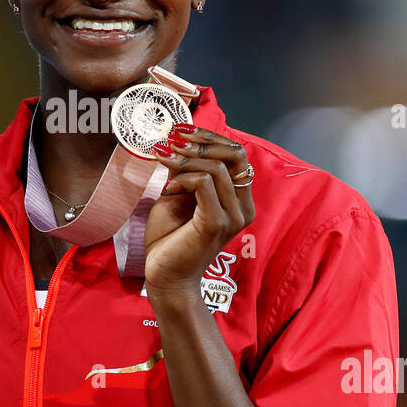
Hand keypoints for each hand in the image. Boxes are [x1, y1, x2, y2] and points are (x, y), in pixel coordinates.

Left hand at [143, 125, 254, 297]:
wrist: (165, 276)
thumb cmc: (170, 239)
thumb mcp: (178, 195)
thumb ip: (185, 171)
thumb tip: (177, 140)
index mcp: (238, 200)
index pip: (237, 154)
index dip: (210, 137)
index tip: (180, 130)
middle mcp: (242, 207)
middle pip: (235, 154)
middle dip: (201, 142)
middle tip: (172, 139)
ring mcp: (232, 217)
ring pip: (217, 168)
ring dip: (185, 159)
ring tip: (164, 162)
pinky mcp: (216, 224)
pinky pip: (206, 184)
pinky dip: (185, 178)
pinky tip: (169, 188)